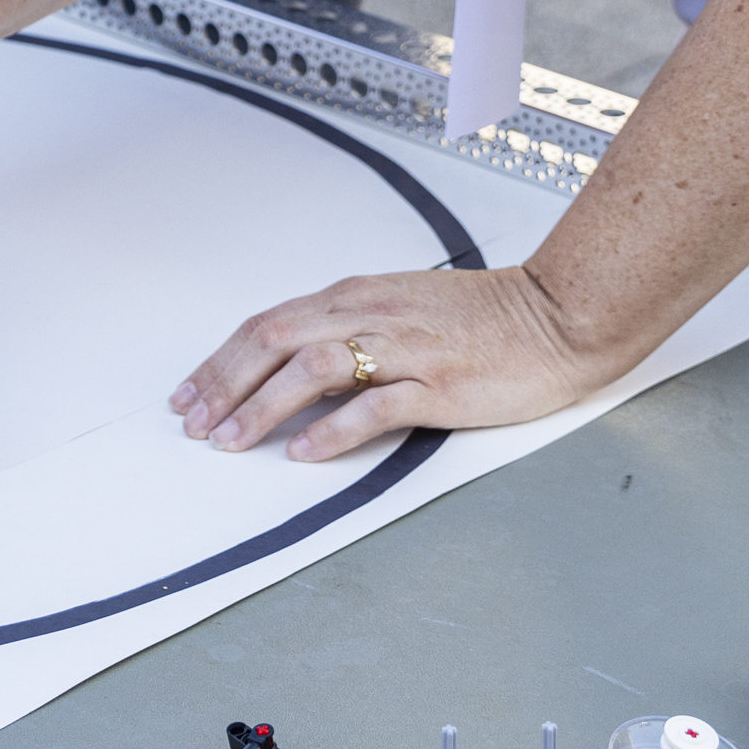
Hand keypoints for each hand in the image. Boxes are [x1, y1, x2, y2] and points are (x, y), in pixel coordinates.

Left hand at [168, 264, 620, 461]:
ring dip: (263, 408)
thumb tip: (291, 365)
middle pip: (274, 342)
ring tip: (232, 442)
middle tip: (193, 424)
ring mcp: (405, 349)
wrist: (558, 314)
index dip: (221, 361)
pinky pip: (376, 406)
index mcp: (355, 296)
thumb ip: (348, 329)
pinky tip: (305, 451)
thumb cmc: (483, 316)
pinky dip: (333, 429)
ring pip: (312, 369)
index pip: (267, 324)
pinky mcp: (440, 384)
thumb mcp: (399, 308)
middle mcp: (370, 315)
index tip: (189, 394)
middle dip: (224, 385)